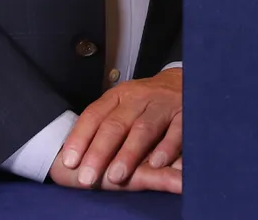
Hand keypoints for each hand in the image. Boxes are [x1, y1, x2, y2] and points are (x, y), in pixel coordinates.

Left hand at [54, 67, 181, 189]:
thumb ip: (105, 125)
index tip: (69, 162)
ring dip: (129, 153)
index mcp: (120, 95)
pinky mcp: (186, 113)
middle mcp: (140, 97)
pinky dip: (166, 148)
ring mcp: (164, 104)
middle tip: (88, 176)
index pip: (95, 115)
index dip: (80, 138)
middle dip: (100, 152)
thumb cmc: (148, 102)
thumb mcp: (125, 104)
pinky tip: (156, 164)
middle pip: (116, 124)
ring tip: (116, 176)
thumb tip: (75, 156)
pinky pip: (176, 131)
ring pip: (144, 128)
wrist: (188, 81)